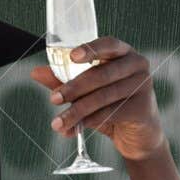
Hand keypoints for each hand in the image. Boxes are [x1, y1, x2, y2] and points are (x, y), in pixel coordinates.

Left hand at [29, 36, 165, 160]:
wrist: (136, 134)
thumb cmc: (110, 105)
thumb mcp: (86, 92)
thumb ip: (63, 80)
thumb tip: (35, 72)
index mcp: (123, 53)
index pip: (108, 44)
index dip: (90, 49)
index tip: (72, 57)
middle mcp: (136, 64)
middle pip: (101, 74)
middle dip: (74, 88)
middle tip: (54, 99)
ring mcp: (143, 85)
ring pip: (103, 96)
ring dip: (77, 111)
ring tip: (58, 123)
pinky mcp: (143, 107)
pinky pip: (111, 113)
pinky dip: (90, 122)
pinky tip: (75, 129)